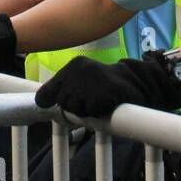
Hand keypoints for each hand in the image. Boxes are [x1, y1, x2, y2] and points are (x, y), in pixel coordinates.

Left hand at [33, 52, 180, 119]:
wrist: (141, 83)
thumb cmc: (108, 87)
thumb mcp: (83, 83)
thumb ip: (61, 90)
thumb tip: (39, 102)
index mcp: (73, 66)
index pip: (46, 93)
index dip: (50, 103)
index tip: (53, 104)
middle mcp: (80, 69)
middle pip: (62, 104)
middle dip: (75, 108)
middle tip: (92, 101)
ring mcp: (92, 80)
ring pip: (76, 110)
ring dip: (88, 112)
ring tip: (101, 101)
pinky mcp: (104, 92)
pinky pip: (92, 114)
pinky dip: (100, 114)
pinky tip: (110, 104)